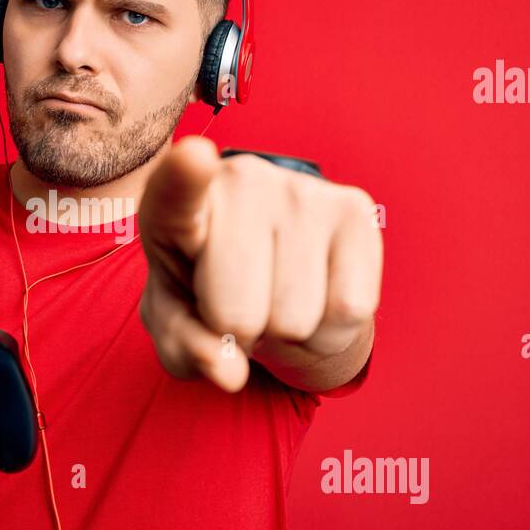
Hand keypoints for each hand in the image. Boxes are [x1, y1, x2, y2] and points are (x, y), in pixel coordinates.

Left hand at [137, 136, 380, 391]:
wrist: (270, 282)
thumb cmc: (207, 298)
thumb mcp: (177, 327)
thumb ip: (184, 348)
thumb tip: (227, 372)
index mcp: (174, 206)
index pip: (175, 193)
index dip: (185, 178)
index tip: (194, 158)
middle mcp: (240, 181)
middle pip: (237, 313)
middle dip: (238, 334)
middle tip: (239, 307)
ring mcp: (301, 189)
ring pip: (294, 319)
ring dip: (286, 333)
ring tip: (275, 299)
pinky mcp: (355, 208)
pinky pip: (348, 310)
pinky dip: (329, 330)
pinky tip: (315, 296)